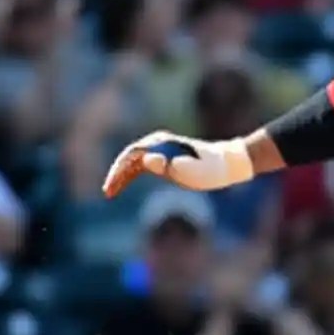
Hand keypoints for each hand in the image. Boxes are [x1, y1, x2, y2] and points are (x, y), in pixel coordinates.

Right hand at [102, 130, 253, 197]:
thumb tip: (148, 160)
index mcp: (162, 143)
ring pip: (133, 161)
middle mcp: (158, 142)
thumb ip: (169, 167)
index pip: (132, 155)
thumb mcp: (192, 172)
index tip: (113, 187)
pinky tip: (123, 184)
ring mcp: (160, 148)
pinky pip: (141, 164)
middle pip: (129, 157)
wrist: (225, 164)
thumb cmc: (210, 169)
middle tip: (108, 192)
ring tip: (111, 191)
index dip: (120, 171)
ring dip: (121, 175)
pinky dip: (131, 174)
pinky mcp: (163, 156)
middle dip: (117, 174)